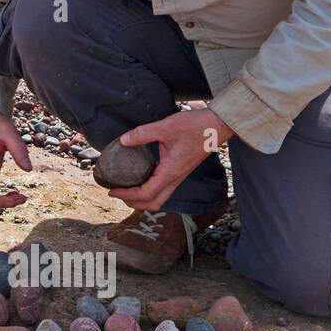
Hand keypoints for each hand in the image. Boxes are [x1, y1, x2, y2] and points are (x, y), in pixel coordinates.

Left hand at [107, 108, 233, 210]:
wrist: (218, 126)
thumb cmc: (196, 126)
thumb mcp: (166, 126)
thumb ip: (143, 134)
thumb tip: (123, 140)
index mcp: (170, 172)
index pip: (146, 193)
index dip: (127, 195)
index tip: (112, 191)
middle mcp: (175, 179)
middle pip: (153, 204)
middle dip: (134, 203)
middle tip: (117, 194)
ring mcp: (179, 177)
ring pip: (160, 198)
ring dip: (142, 199)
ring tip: (127, 189)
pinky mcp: (180, 171)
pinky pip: (164, 189)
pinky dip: (150, 190)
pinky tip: (142, 178)